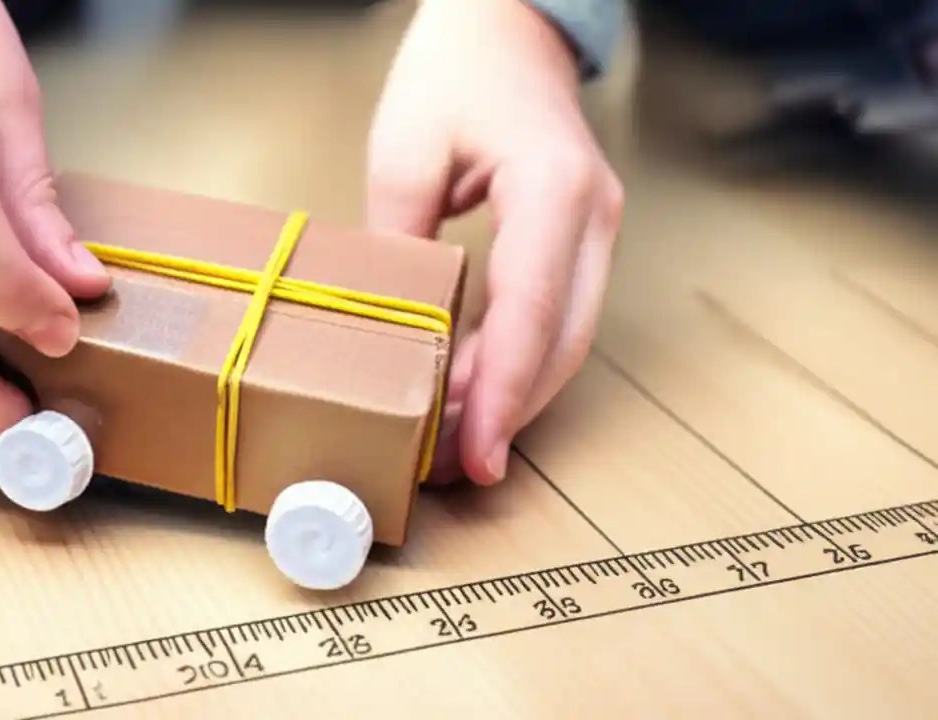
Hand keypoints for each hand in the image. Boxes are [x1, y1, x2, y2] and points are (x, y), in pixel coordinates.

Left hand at [366, 0, 623, 484]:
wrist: (504, 24)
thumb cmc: (455, 71)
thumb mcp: (404, 154)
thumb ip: (401, 247)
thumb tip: (400, 334)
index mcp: (553, 188)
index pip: (532, 312)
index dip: (504, 393)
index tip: (477, 453)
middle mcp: (592, 215)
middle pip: (561, 341)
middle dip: (510, 412)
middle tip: (454, 467)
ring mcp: (595, 228)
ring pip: (566, 338)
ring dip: (516, 395)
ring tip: (457, 444)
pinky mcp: (578, 238)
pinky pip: (556, 316)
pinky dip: (518, 361)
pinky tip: (476, 392)